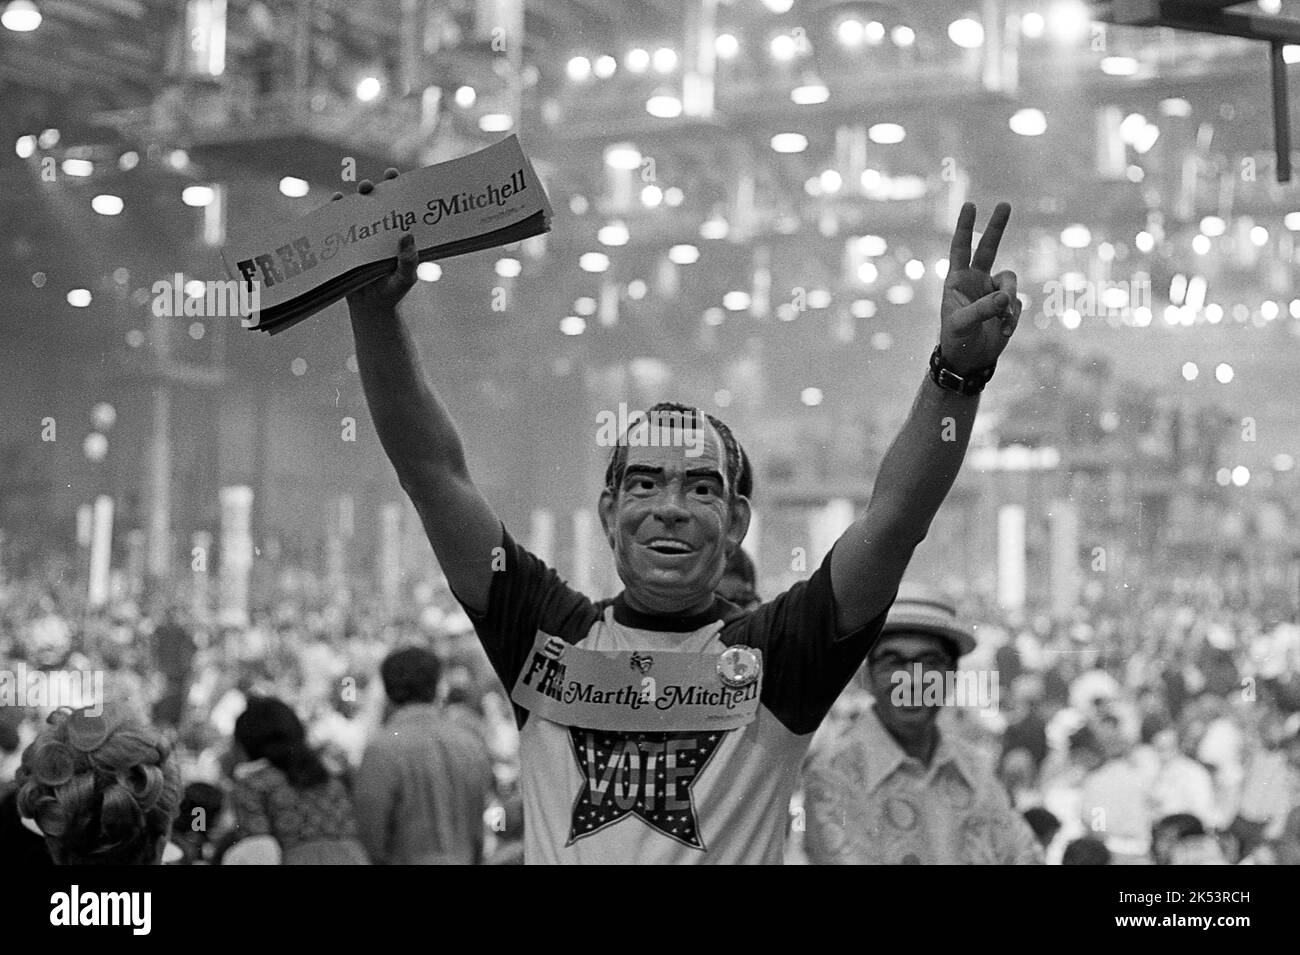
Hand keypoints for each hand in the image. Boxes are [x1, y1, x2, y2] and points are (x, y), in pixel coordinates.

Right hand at [332, 168, 416, 312]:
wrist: (371, 309)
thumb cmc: (394, 292)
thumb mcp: (406, 278)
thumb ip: (409, 260)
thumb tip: (407, 234)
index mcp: (398, 233)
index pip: (399, 204)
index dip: (396, 186)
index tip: (392, 175)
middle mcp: (380, 229)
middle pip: (375, 201)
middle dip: (371, 189)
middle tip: (369, 186)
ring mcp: (361, 235)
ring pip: (355, 210)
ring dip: (351, 198)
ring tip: (347, 196)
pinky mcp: (345, 244)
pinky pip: (337, 225)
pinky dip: (334, 213)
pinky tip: (333, 205)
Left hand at [939, 201, 1020, 374]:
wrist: (970, 360)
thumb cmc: (957, 339)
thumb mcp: (963, 324)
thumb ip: (983, 309)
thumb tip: (1006, 297)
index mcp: (957, 280)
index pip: (961, 248)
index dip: (965, 227)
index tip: (970, 205)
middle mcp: (976, 280)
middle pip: (988, 248)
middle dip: (997, 227)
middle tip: (1005, 204)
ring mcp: (993, 291)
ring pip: (1009, 282)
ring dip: (1007, 301)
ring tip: (1002, 322)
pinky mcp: (1007, 304)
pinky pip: (1016, 303)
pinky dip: (1012, 317)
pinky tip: (1004, 331)